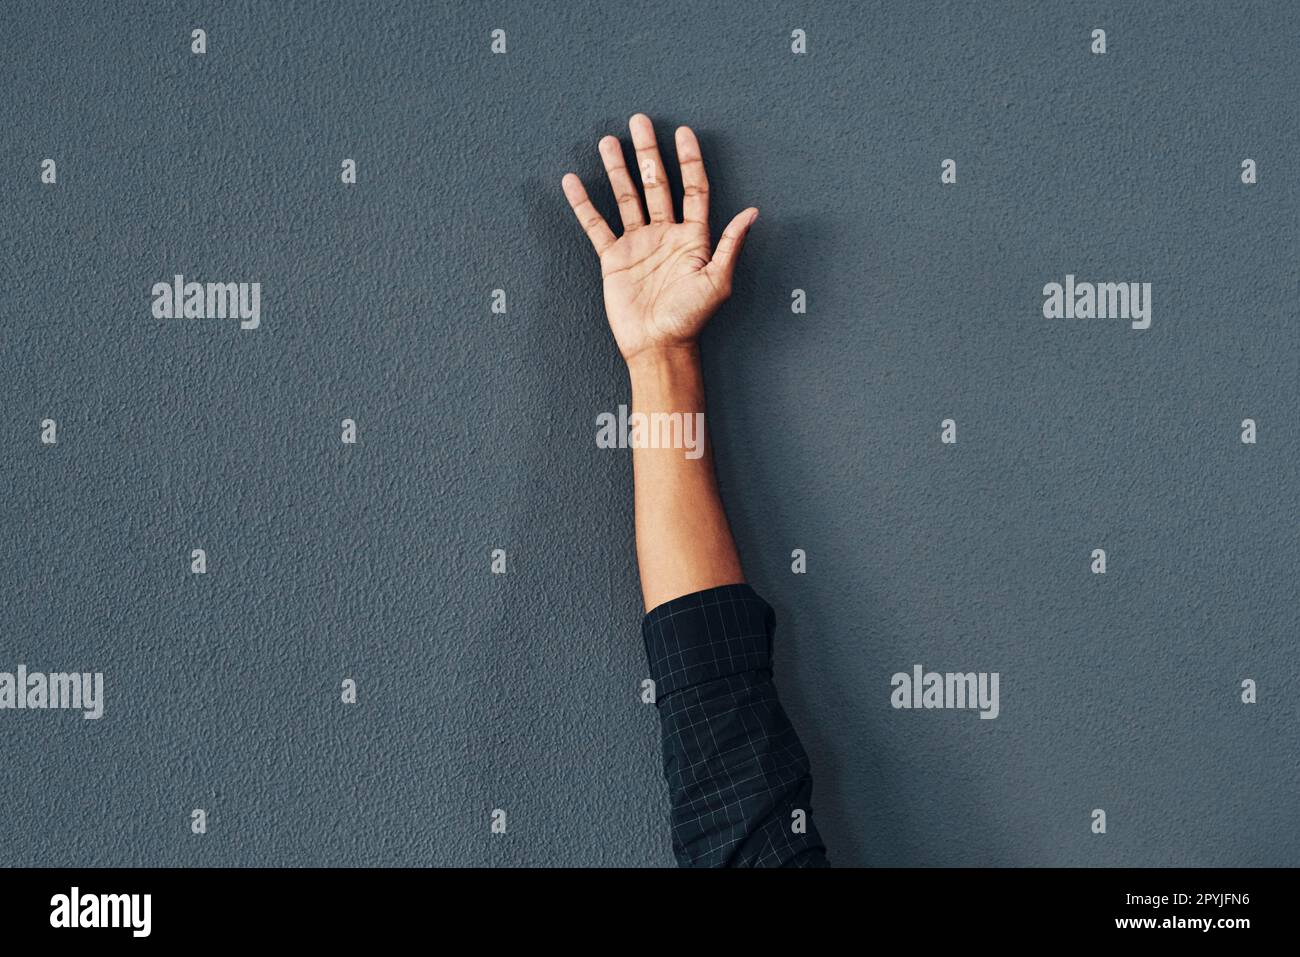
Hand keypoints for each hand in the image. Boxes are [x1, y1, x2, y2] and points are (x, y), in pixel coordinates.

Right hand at [562, 114, 757, 362]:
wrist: (658, 345)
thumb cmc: (691, 318)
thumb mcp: (717, 281)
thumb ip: (730, 244)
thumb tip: (752, 211)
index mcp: (692, 237)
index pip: (692, 188)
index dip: (689, 160)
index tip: (683, 132)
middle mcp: (665, 234)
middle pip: (656, 184)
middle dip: (648, 152)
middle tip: (640, 121)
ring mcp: (638, 244)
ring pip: (627, 197)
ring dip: (618, 169)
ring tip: (608, 141)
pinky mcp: (614, 258)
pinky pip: (596, 225)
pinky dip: (584, 204)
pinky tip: (573, 182)